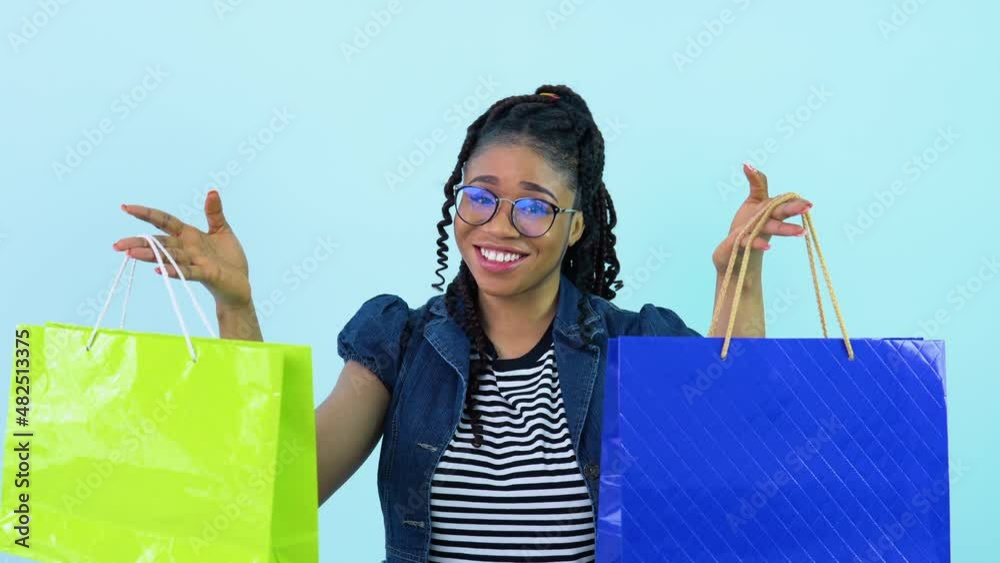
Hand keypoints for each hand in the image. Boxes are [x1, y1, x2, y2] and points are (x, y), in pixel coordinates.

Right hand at [112, 191, 251, 309]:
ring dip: (151, 256)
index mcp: (188, 235)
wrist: (240, 283)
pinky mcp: (206, 274)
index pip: (164, 221)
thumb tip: (212, 192)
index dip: (146, 214)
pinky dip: (174, 270)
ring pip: (169, 256)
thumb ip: (214, 212)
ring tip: (131, 254)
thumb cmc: (228, 258)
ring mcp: (195, 262)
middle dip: (139, 242)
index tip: (125, 207)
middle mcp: (187, 248)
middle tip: (117, 245)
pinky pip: (188, 272)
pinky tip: (159, 270)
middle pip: (160, 242)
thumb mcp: (222, 230)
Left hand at [712, 163, 811, 275]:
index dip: (796, 203)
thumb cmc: (749, 223)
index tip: (809, 204)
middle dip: (794, 209)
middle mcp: (766, 220)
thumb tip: (748, 163)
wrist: (735, 248)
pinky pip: (750, 241)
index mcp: (771, 210)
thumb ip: (757, 182)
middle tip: (809, 208)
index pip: (784, 203)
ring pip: (772, 228)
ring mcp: (755, 231)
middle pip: (781, 212)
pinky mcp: (741, 241)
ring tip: (802, 232)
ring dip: (787, 230)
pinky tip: (768, 247)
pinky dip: (759, 243)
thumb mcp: (755, 201)